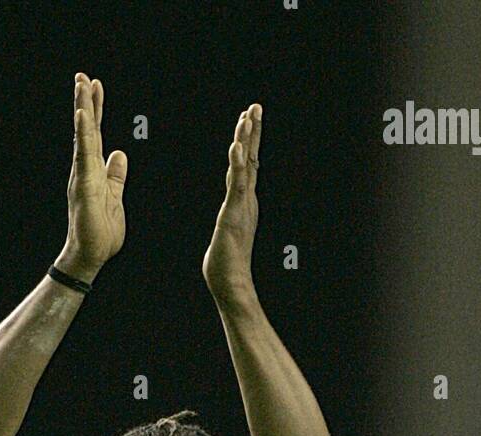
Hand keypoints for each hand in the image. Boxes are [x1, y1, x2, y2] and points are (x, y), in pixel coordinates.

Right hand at [59, 74, 127, 280]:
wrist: (91, 255)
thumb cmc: (101, 232)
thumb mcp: (115, 197)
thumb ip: (116, 176)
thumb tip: (119, 154)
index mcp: (93, 171)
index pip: (95, 134)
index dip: (96, 110)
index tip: (95, 86)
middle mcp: (84, 169)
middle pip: (86, 129)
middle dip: (85, 102)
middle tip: (83, 76)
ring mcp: (82, 175)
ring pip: (83, 136)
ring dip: (83, 109)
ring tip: (81, 84)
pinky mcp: (84, 184)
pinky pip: (83, 153)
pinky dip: (83, 133)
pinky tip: (82, 114)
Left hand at [203, 103, 260, 303]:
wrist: (230, 284)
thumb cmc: (226, 266)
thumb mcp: (224, 237)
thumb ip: (227, 226)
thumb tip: (226, 228)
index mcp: (241, 202)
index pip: (246, 166)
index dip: (248, 143)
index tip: (249, 120)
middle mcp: (244, 200)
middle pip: (249, 159)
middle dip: (252, 132)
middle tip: (255, 107)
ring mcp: (241, 205)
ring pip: (246, 166)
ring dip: (247, 140)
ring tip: (249, 116)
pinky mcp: (234, 214)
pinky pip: (238, 184)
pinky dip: (238, 164)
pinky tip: (237, 146)